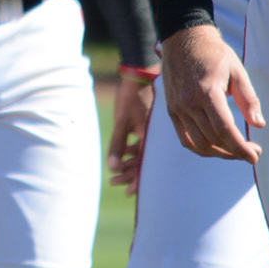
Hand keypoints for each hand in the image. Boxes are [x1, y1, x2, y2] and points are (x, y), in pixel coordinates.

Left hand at [106, 73, 155, 195]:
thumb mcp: (122, 122)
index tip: (129, 192)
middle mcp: (155, 138)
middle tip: (114, 183)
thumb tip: (113, 167)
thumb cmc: (131, 97)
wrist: (140, 75)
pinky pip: (143, 145)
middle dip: (130, 175)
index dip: (137, 181)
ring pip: (143, 155)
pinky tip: (124, 158)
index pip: (146, 166)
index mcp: (151, 139)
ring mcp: (153, 132)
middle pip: (145, 163)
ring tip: (115, 176)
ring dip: (131, 165)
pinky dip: (133, 153)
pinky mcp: (148, 126)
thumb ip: (117, 145)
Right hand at [161, 25, 263, 162]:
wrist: (183, 40)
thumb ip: (248, 99)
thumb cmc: (214, 54)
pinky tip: (216, 148)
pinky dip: (200, 149)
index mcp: (207, 92)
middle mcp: (188, 103)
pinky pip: (185, 138)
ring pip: (199, 144)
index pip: (225, 130)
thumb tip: (259, 124)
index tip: (254, 157)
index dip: (241, 148)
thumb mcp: (237, 71)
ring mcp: (177, 108)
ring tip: (235, 151)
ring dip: (220, 153)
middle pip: (213, 140)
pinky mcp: (172, 110)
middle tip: (252, 151)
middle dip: (235, 151)